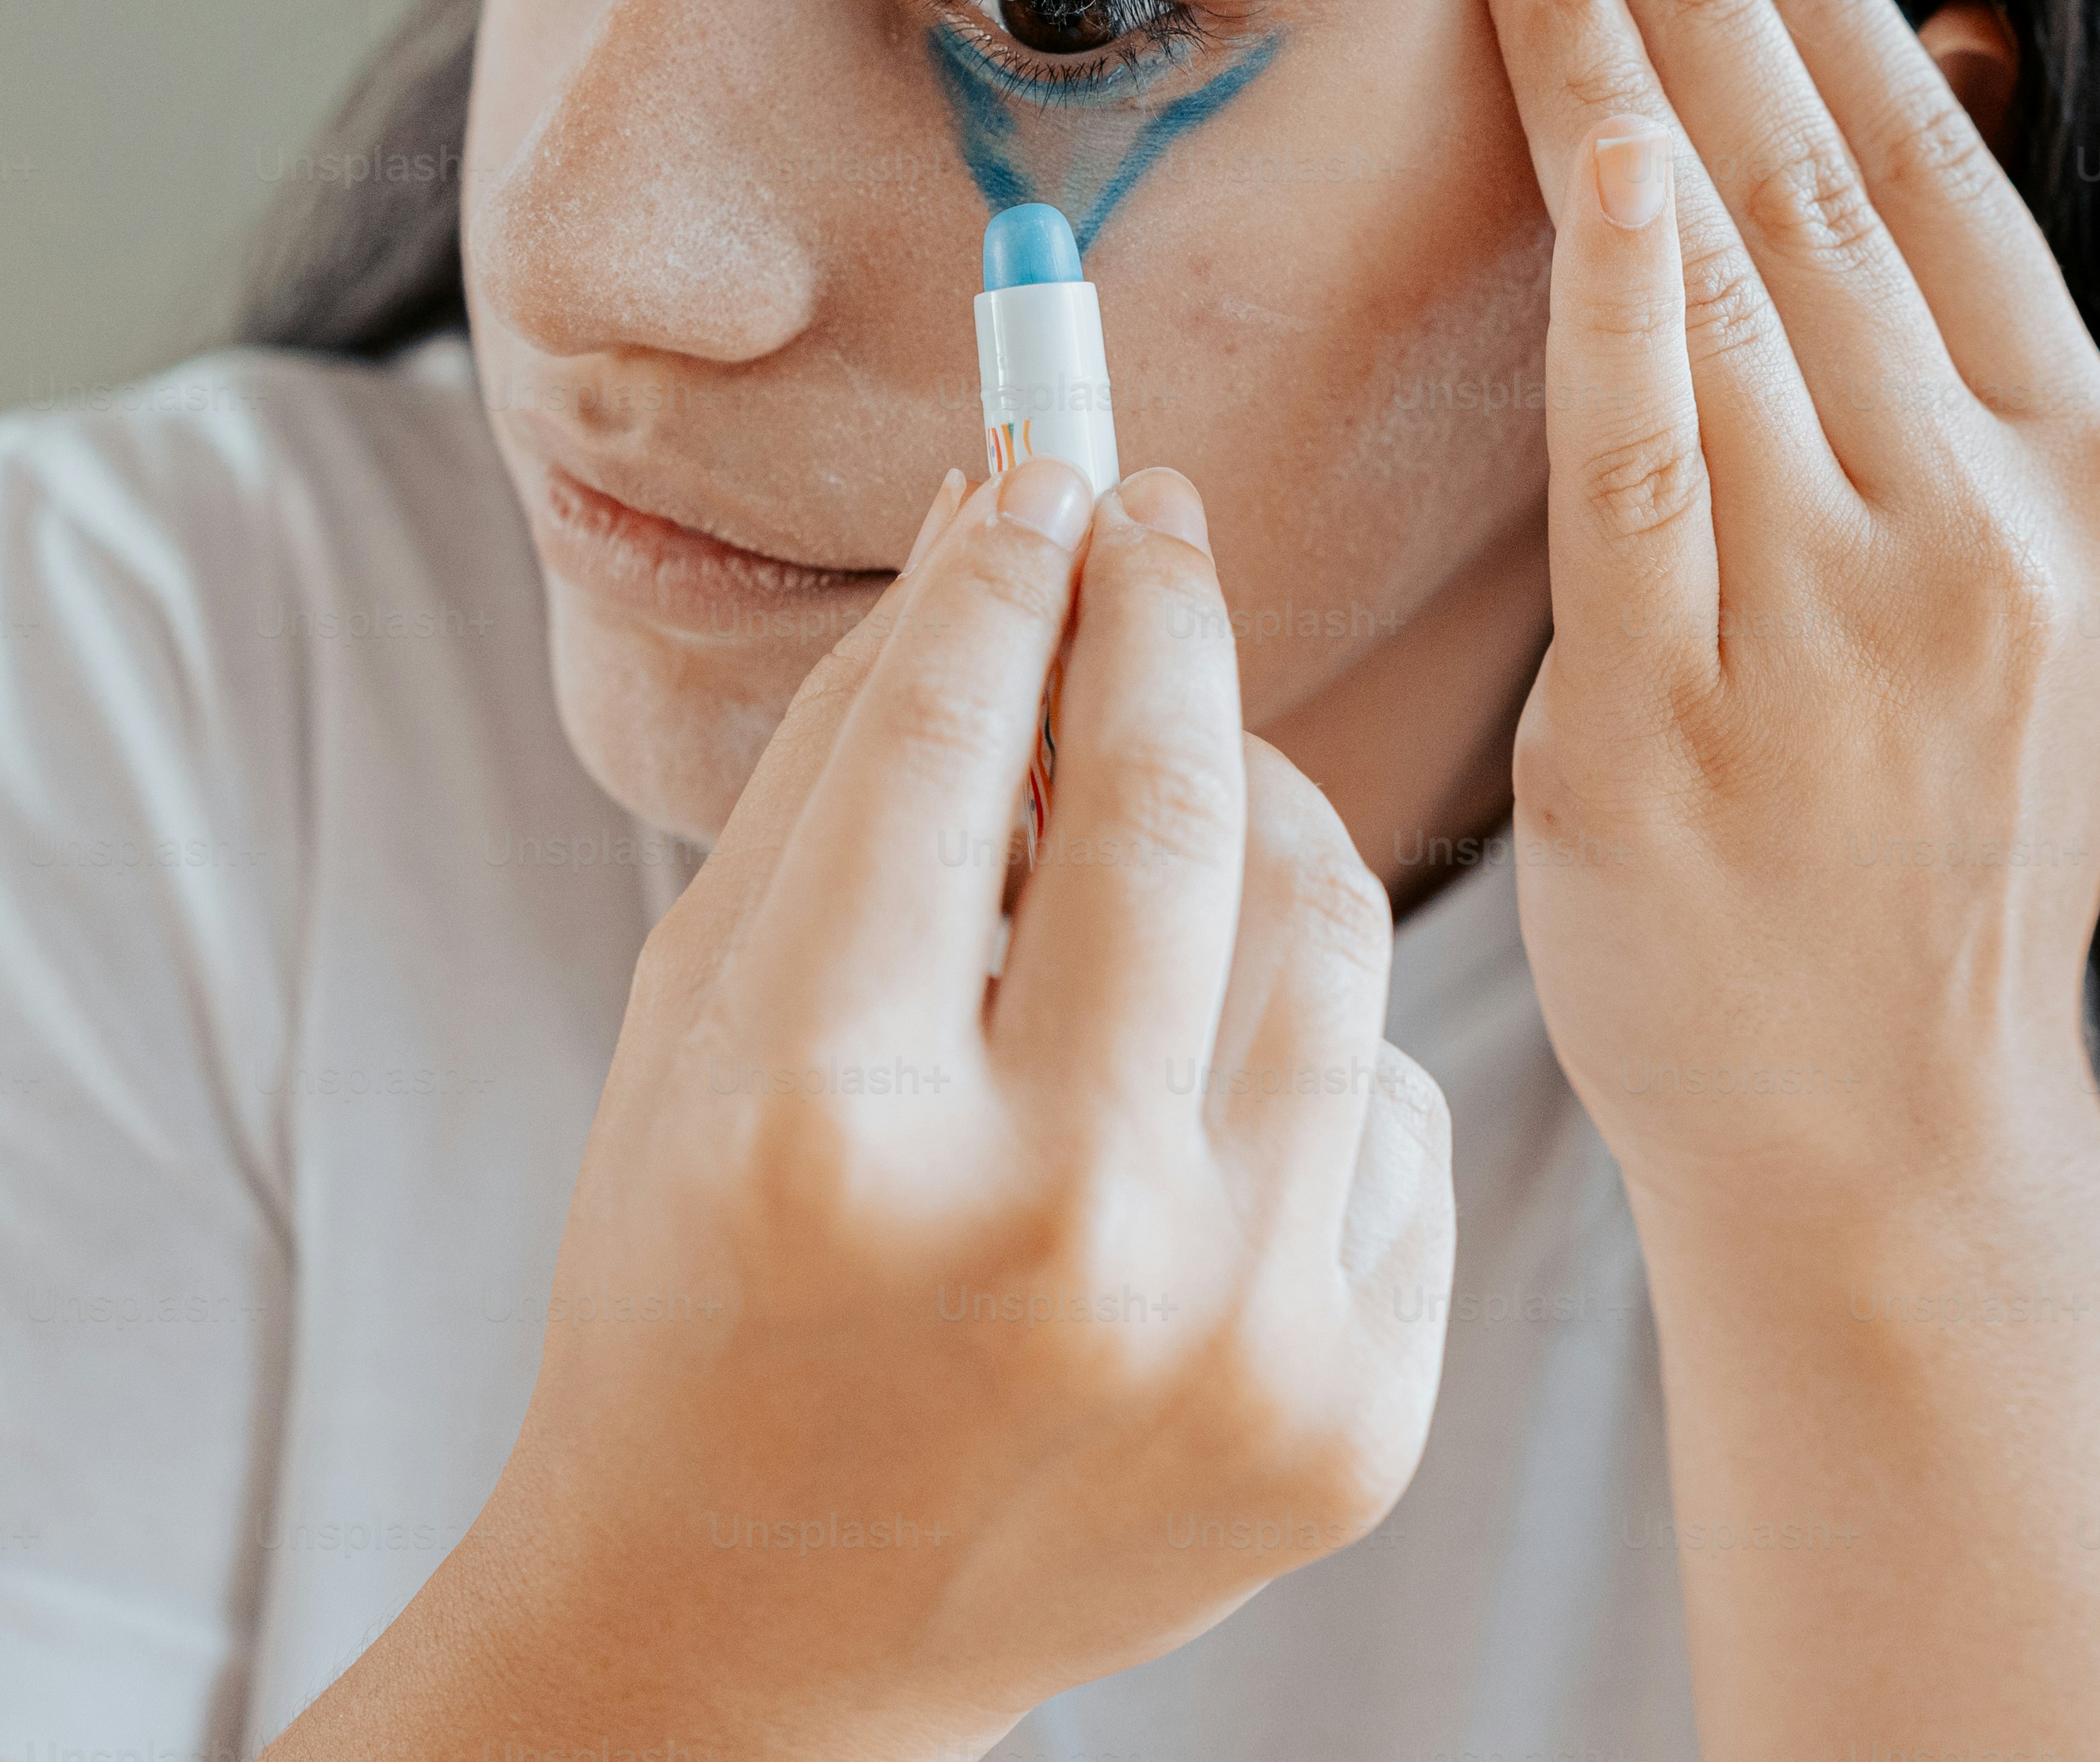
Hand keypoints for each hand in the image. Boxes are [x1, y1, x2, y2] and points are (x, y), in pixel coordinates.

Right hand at [452, 460, 1454, 1756]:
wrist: (753, 1633)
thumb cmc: (701, 1281)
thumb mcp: (708, 1013)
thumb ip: (853, 763)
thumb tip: (1004, 518)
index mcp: (829, 1127)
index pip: (950, 742)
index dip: (1013, 566)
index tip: (1052, 467)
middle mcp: (1049, 1235)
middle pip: (1176, 803)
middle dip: (1165, 617)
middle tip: (1155, 530)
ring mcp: (1228, 1344)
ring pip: (1333, 934)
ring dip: (1264, 810)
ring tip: (1186, 779)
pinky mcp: (1353, 1427)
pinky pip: (1398, 1112)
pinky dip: (1310, 1044)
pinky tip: (1211, 1053)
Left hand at [1479, 0, 2099, 1236]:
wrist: (1882, 1125)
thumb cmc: (1990, 852)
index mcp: (2086, 484)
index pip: (1947, 184)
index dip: (1840, 6)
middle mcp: (1976, 530)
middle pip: (1819, 194)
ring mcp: (1831, 618)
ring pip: (1714, 286)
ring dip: (1621, 79)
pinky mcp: (1674, 705)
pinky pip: (1633, 452)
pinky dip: (1607, 288)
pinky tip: (1573, 136)